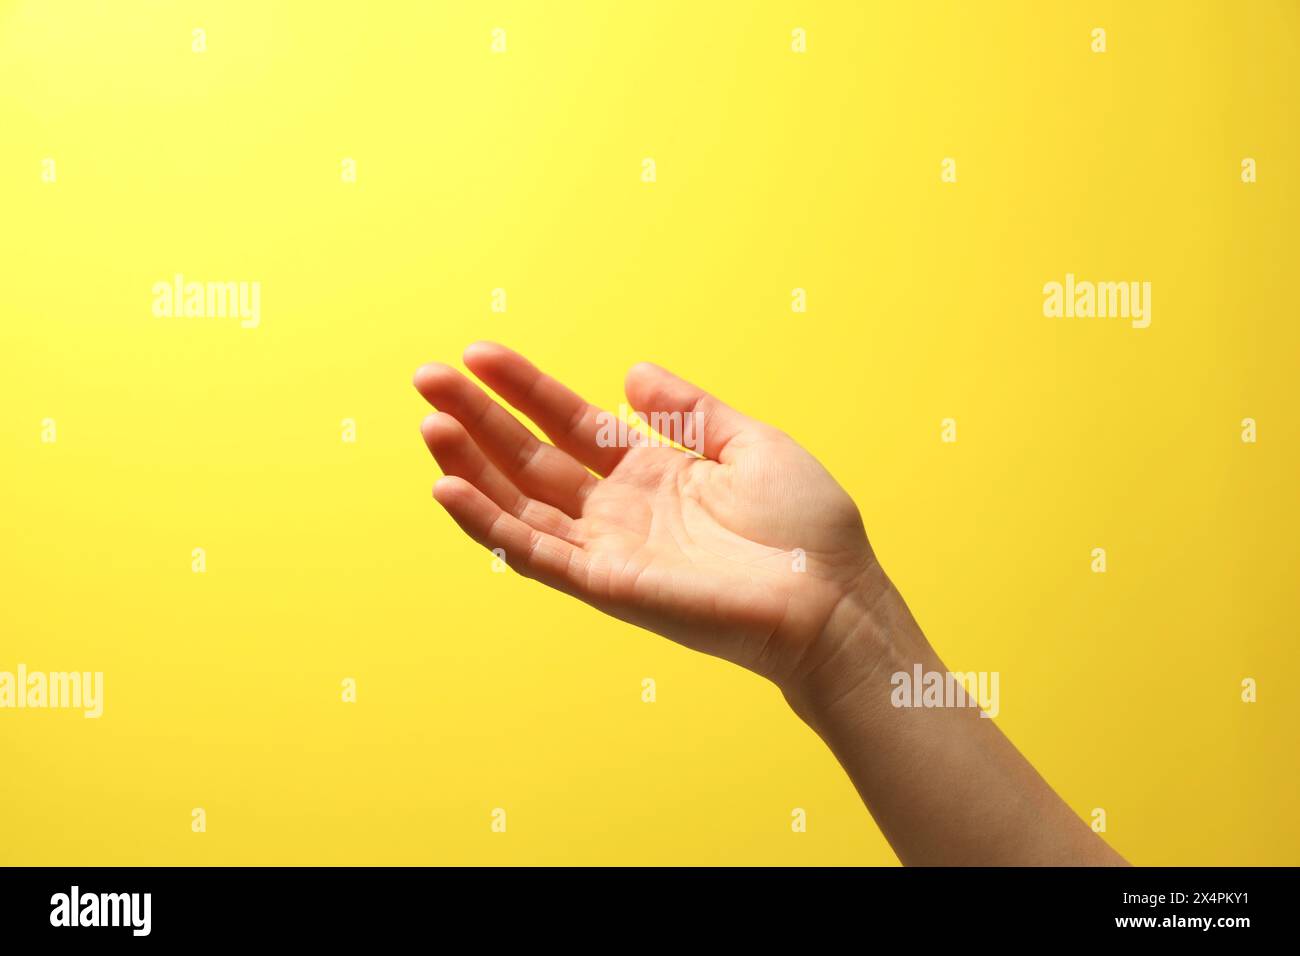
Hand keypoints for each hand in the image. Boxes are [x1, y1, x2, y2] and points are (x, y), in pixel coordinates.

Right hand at [413, 342, 885, 689]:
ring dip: (471, 466)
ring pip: (519, 504)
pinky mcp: (606, 584)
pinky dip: (487, 524)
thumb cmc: (806, 529)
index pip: (570, 423)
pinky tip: (447, 489)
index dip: (525, 388)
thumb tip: (631, 372)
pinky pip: (533, 553)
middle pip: (530, 458)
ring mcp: (608, 549)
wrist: (833, 599)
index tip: (480, 353)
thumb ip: (688, 410)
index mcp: (652, 473)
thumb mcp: (749, 444)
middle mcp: (619, 511)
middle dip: (479, 418)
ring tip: (429, 422)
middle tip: (428, 376)